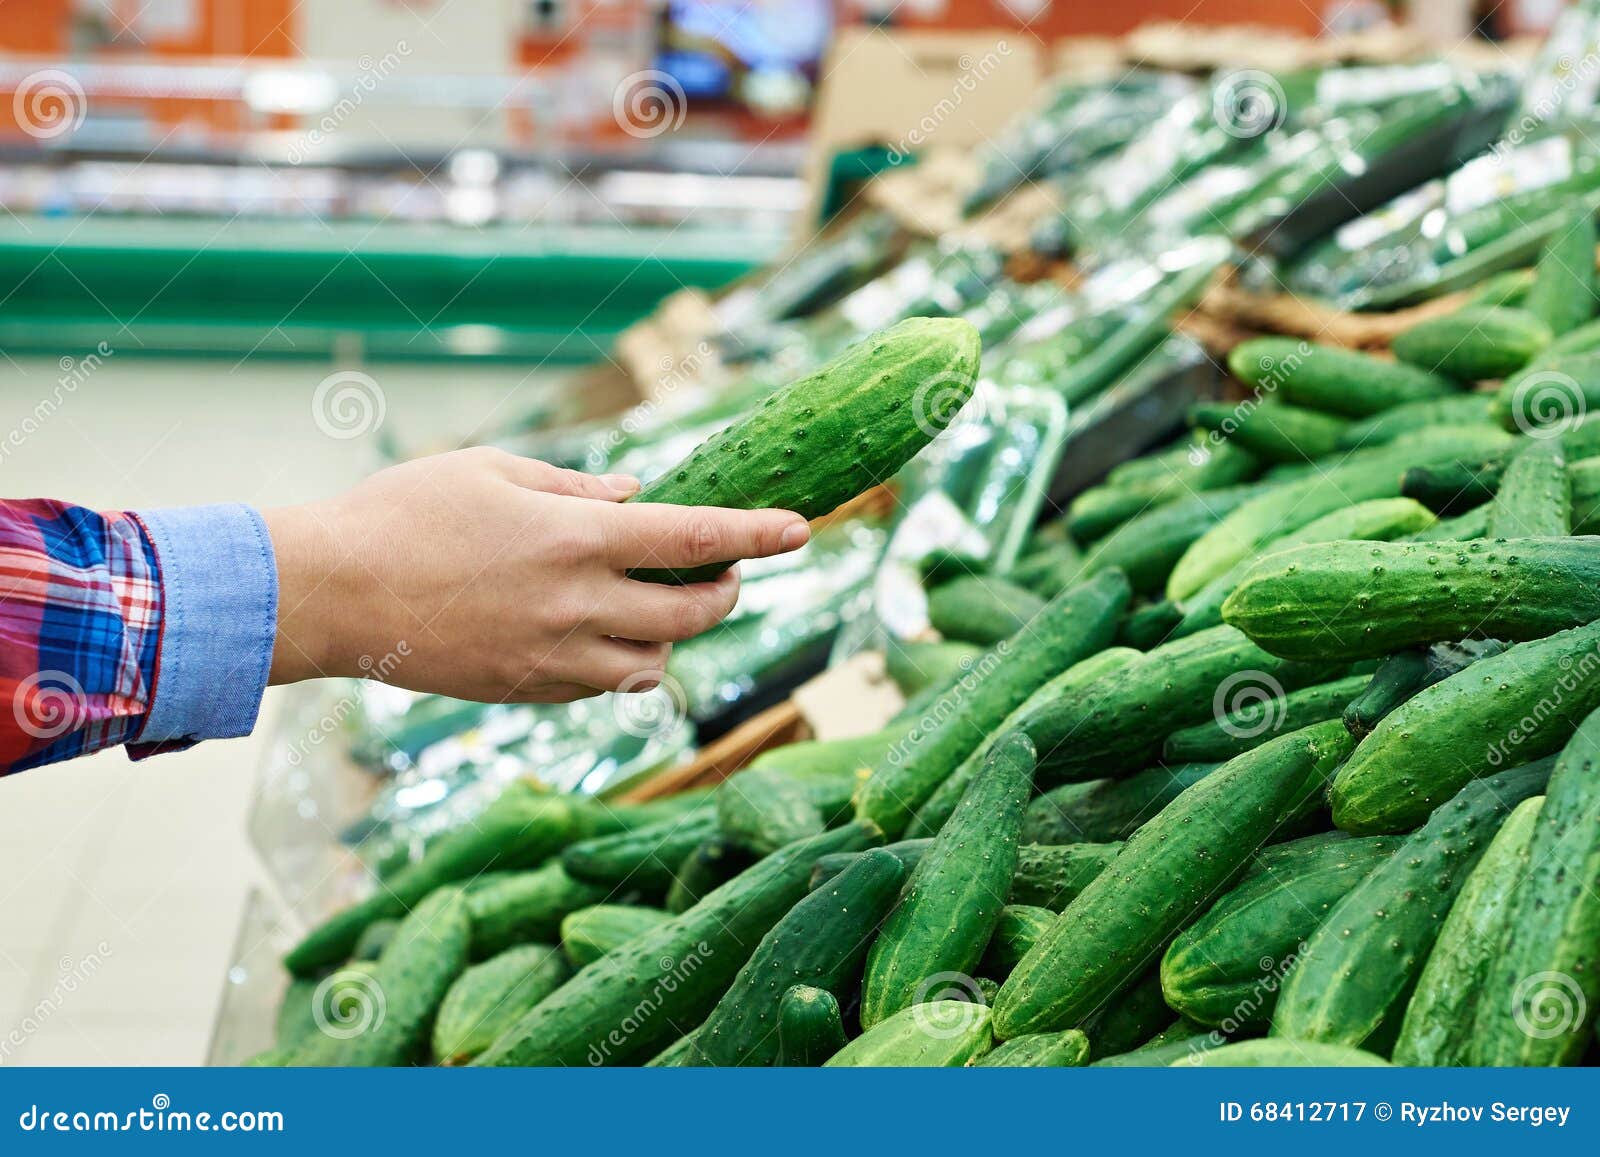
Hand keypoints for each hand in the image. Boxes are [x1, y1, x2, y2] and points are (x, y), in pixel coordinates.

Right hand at [262, 447, 808, 702]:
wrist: (332, 595)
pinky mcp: (527, 689)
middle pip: (693, 613)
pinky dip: (623, 664)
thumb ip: (577, 486)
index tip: (804, 528)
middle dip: (726, 591)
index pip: (695, 537)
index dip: (758, 534)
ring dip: (673, 633)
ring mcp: (554, 657)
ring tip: (652, 602)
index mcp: (576, 539)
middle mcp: (578, 605)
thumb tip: (636, 497)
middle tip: (724, 570)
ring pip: (654, 662)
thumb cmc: (404, 515)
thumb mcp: (495, 472)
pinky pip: (603, 687)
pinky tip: (604, 635)